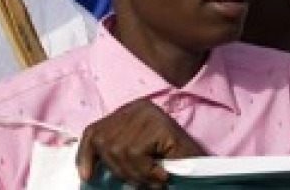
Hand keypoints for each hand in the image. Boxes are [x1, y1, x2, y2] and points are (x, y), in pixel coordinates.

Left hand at [76, 100, 205, 186]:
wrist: (204, 166)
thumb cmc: (171, 163)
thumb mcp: (136, 155)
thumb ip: (116, 152)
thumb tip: (86, 169)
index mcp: (128, 112)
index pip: (94, 130)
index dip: (85, 154)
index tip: (86, 176)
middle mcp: (137, 107)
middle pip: (103, 142)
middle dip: (118, 170)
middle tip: (140, 181)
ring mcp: (148, 113)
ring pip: (118, 151)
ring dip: (135, 173)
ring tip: (152, 178)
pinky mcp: (157, 123)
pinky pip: (135, 153)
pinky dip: (145, 170)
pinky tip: (160, 175)